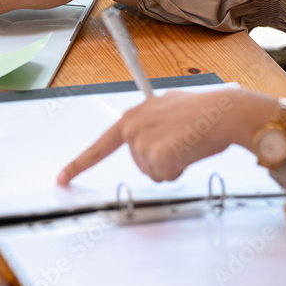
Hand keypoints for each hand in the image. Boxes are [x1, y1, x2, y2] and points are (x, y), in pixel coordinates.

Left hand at [56, 89, 278, 184]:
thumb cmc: (204, 111)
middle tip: (181, 142)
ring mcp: (141, 141)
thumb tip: (157, 132)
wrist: (223, 112)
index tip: (62, 178)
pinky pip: (164, 177)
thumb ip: (153, 121)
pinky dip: (179, 170)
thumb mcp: (169, 108)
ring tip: (187, 143)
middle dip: (161, 160)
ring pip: (152, 173)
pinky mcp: (155, 154)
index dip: (79, 164)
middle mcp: (132, 127)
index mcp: (132, 116)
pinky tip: (189, 151)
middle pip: (139, 163)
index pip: (100, 145)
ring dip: (172, 165)